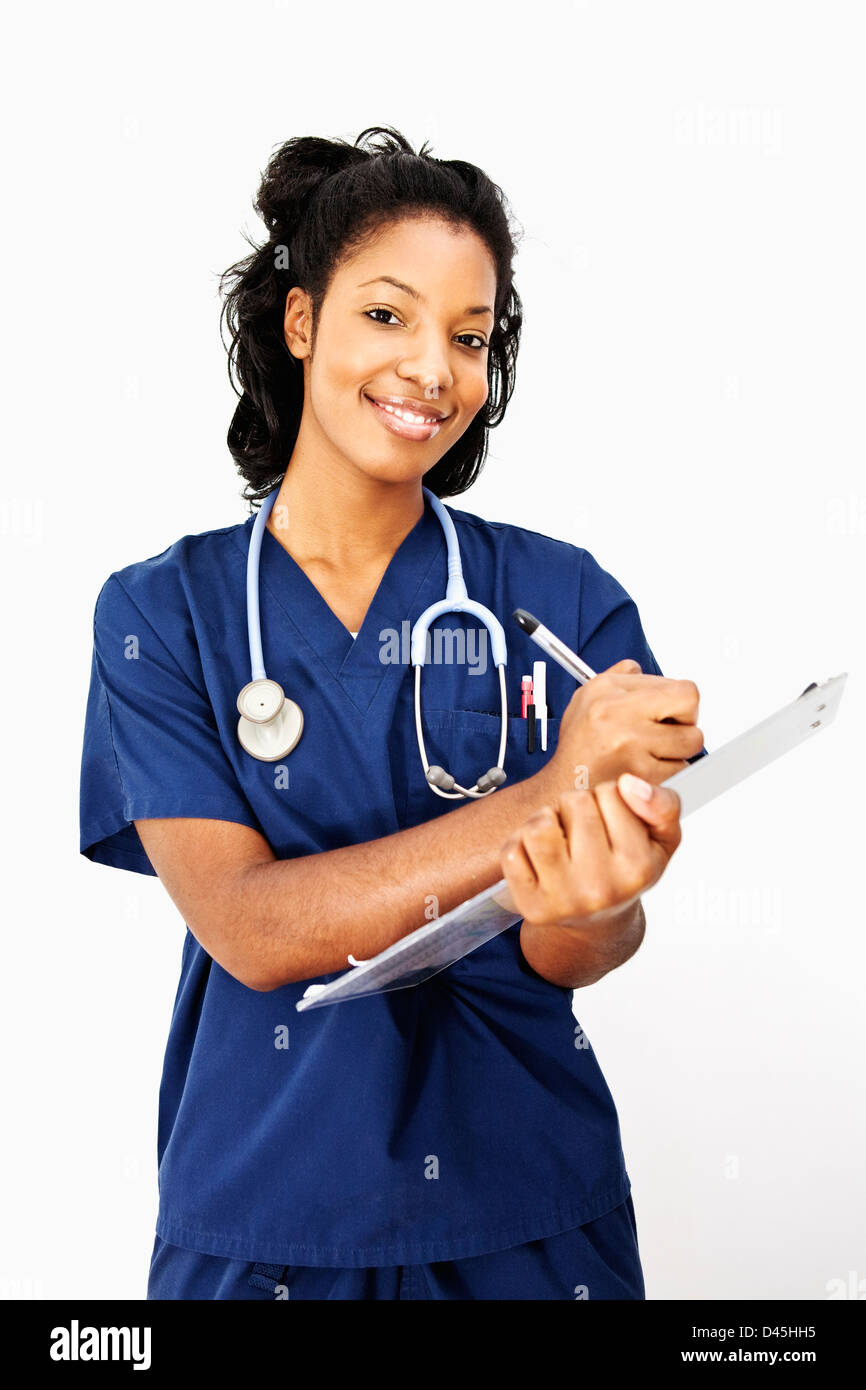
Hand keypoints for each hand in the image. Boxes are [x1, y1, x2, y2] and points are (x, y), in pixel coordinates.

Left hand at [500, 773, 681, 931]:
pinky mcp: (531, 905)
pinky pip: (511, 851)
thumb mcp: (662, 840)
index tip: (612, 821)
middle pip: (574, 801)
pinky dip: (520, 845)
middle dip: (576, 807)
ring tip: (558, 838)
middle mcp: (602, 887)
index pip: (611, 792)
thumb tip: (630, 785)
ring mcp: (563, 898)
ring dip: (544, 821)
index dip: (608, 798)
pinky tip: (539, 859)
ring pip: (538, 825)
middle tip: (583, 832)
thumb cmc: (625, 874)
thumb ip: (663, 806)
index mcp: (638, 868)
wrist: (598, 922)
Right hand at [545, 660, 702, 794]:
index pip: (675, 684)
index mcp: (607, 688)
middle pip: (690, 702)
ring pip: (690, 740)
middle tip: (669, 733)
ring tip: (654, 754)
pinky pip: (680, 769)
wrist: (563, 786)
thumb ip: (615, 679)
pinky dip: (670, 773)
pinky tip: (647, 771)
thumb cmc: (579, 747)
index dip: (678, 701)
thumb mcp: (585, 700)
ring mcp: (630, 742)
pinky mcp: (640, 773)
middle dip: (687, 720)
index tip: (667, 714)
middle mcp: (617, 710)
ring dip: (679, 750)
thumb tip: (638, 668)